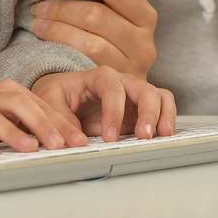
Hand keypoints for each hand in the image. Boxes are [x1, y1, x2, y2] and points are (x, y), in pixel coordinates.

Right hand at [0, 81, 87, 155]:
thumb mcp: (8, 114)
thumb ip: (31, 123)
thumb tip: (64, 141)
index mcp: (9, 91)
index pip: (39, 104)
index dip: (60, 122)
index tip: (77, 141)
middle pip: (19, 105)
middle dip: (41, 124)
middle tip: (58, 144)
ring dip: (13, 133)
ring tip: (31, 148)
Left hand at [30, 0, 157, 77]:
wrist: (122, 94)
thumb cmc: (113, 44)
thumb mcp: (115, 14)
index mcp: (145, 16)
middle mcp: (145, 43)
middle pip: (98, 15)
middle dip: (62, 7)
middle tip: (37, 6)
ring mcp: (131, 69)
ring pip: (89, 43)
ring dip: (57, 29)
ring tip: (37, 23)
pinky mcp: (114, 88)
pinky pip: (84, 66)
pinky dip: (62, 50)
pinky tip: (45, 44)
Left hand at [33, 66, 176, 141]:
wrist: (64, 95)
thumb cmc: (58, 95)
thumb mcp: (49, 101)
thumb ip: (59, 119)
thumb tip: (75, 141)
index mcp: (98, 77)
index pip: (112, 88)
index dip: (113, 111)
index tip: (109, 137)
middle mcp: (122, 82)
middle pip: (143, 89)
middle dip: (146, 113)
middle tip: (143, 136)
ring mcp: (135, 94)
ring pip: (159, 96)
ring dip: (163, 115)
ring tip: (162, 136)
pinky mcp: (143, 108)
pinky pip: (163, 107)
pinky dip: (167, 118)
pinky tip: (163, 135)